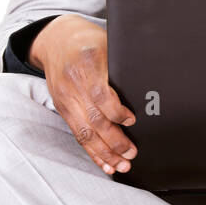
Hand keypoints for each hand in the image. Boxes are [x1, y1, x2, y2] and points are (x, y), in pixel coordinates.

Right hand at [30, 15, 137, 175]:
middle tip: (132, 153)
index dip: (116, 111)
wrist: (56, 39)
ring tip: (121, 165)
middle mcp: (74, 82)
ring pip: (85, 132)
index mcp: (89, 63)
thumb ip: (123, 65)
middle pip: (94, 118)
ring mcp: (65, 97)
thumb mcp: (108, 44)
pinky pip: (77, 134)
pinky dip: (92, 152)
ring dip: (104, 153)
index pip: (101, 94)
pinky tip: (104, 163)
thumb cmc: (89, 42)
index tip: (132, 120)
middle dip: (114, 140)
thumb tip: (149, 87)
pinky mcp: (62, 107)